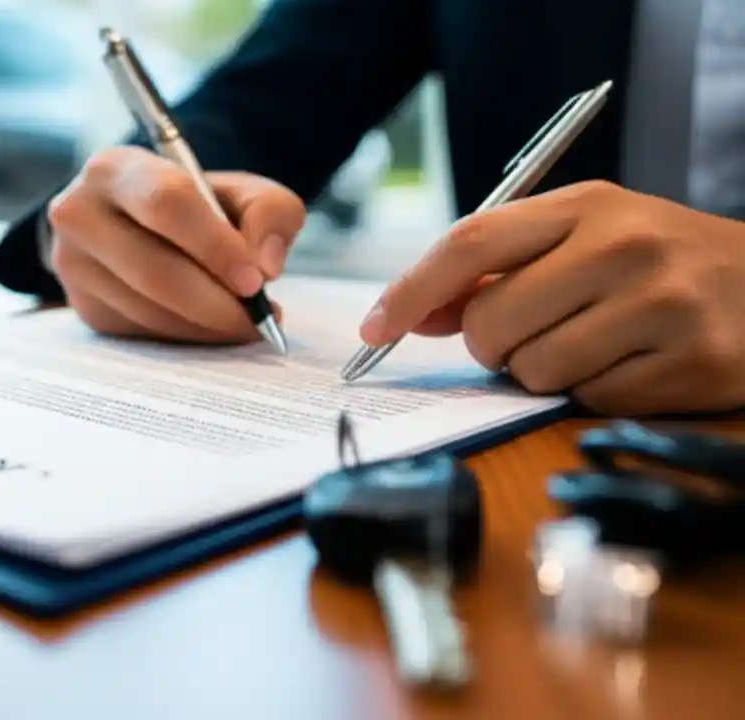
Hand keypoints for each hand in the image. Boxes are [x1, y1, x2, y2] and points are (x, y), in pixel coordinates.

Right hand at [47, 146, 306, 342]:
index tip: (255, 281)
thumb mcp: (241, 191)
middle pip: (153, 270)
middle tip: (259, 318)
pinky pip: (143, 332)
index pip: (166, 205)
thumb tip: (266, 265)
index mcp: (115, 168)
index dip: (214, 246)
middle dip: (216, 303)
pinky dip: (188, 336)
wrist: (141, 223)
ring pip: (149, 309)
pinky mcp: (84, 307)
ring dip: (207, 326)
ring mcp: (74, 266)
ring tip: (246, 322)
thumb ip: (270, 213)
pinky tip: (212, 325)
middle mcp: (79, 214)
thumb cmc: (196, 205)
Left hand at [361, 181, 744, 414]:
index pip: (470, 243)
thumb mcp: (582, 238)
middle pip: (489, 323)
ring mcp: (663, 307)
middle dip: (490, 344)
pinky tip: (633, 364)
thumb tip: (411, 314)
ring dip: (544, 372)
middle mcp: (624, 248)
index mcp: (587, 205)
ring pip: (533, 372)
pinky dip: (594, 393)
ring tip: (593, 343)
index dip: (410, 291)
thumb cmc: (656, 261)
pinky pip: (588, 402)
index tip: (373, 329)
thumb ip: (496, 270)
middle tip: (529, 333)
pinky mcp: (691, 366)